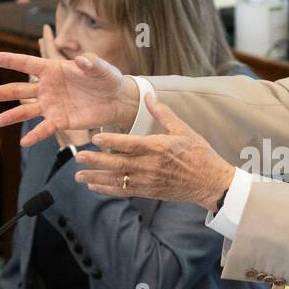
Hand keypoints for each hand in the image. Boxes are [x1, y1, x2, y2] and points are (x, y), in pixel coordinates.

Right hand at [0, 31, 141, 144]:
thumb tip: (81, 61)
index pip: (28, 64)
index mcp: (53, 69)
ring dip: (11, 116)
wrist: (116, 99)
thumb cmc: (105, 77)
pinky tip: (23, 142)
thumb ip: (90, 63)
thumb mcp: (100, 67)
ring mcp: (51, 105)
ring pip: (26, 111)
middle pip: (19, 90)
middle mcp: (47, 87)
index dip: (11, 60)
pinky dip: (35, 135)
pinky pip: (45, 129)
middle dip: (0, 92)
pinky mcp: (60, 120)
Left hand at [76, 97, 232, 209]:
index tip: (94, 139)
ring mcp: (149, 181)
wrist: (210, 182)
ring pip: (118, 180)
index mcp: (159, 147)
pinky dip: (108, 189)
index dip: (111, 141)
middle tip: (78, 157)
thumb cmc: (199, 153)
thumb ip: (162, 113)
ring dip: (97, 178)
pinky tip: (94, 187)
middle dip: (96, 161)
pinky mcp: (149, 192)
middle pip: (118, 163)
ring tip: (79, 176)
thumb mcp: (183, 129)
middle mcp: (151, 166)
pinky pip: (125, 191)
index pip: (130, 144)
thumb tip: (148, 96)